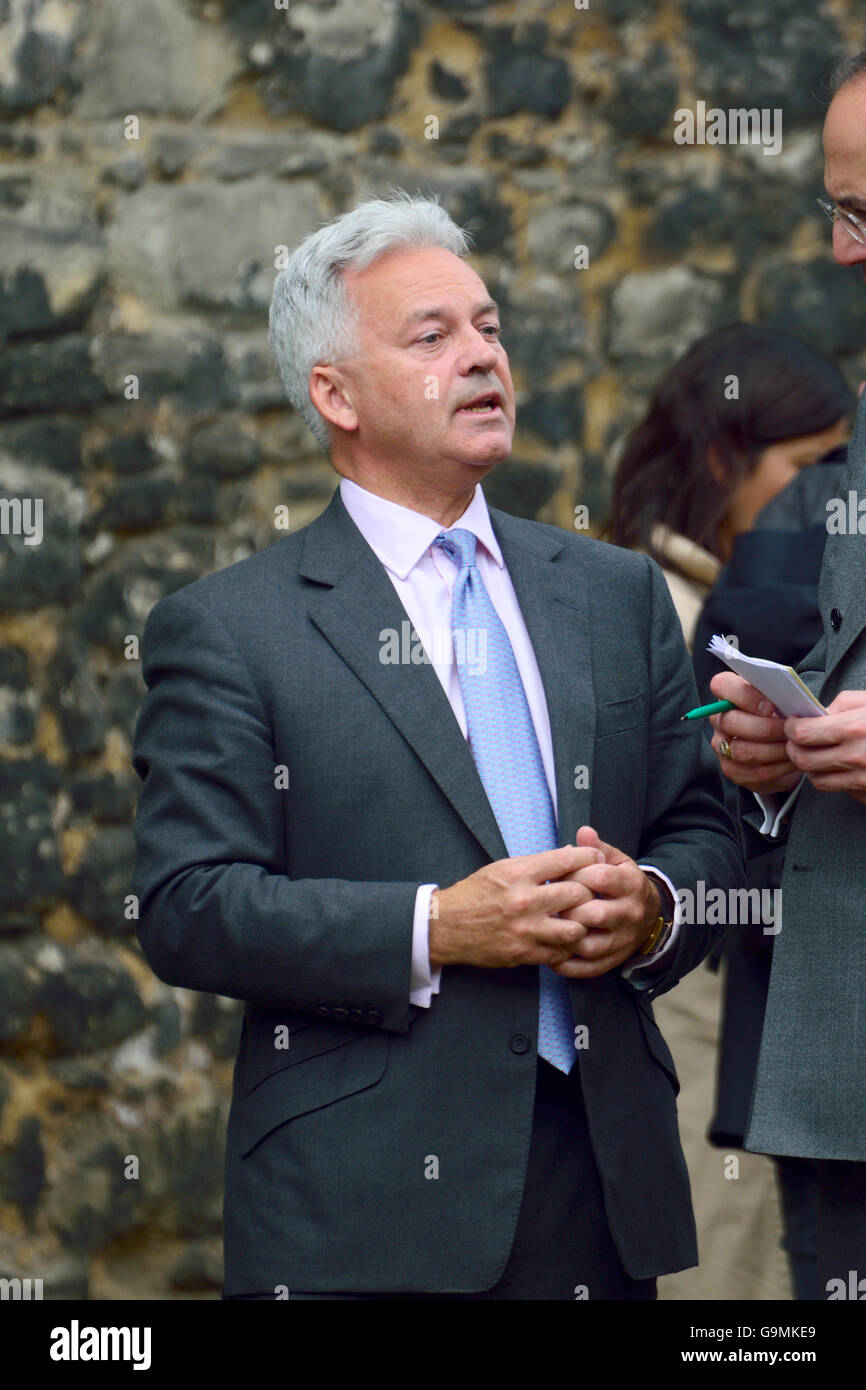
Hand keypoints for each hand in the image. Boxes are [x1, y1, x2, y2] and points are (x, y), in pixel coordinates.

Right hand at [429, 844, 602, 969]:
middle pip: (577, 894)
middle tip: (590, 893)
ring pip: (574, 929)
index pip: (566, 859)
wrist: (446, 926)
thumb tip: (570, 853)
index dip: (588, 857)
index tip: (596, 859)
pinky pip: (558, 952)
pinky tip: (562, 939)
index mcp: (518, 873)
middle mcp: (523, 900)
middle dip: (588, 892)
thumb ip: (537, 864)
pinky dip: (565, 946)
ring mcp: (525, 929)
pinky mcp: (523, 953)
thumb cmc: (474, 894)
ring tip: (578, 919)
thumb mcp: (501, 868)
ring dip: (580, 924)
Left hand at [551, 826, 662, 978]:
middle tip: (550, 904)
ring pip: (591, 946)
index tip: (559, 875)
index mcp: (630, 884)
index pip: (600, 877)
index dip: (575, 874)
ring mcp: (624, 940)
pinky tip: (550, 957)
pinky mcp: (615, 960)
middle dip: (569, 908)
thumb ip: (597, 848)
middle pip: (596, 914)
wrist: (650, 912)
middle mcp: (630, 914)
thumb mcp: (616, 860)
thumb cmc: (622, 882)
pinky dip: (568, 966)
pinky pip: (590, 969)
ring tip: (548, 929)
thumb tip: (584, 832)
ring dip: (565, 938)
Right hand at [708, 672, 800, 793]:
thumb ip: (778, 693)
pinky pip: (754, 772)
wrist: (780, 744)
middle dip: (766, 728)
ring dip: (775, 749)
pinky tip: (792, 760)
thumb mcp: (780, 698)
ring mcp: (722, 747)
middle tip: (789, 730)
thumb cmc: (781, 715)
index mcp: (728, 695)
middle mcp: (719, 720)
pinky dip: (779, 767)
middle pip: (731, 722)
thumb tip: (790, 698)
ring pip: (743, 750)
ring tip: (795, 746)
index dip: (745, 695)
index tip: (770, 706)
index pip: (721, 685)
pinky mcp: (732, 770)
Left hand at [784, 690, 865, 804]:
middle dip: (794, 749)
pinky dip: (832, 778)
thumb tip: (820, 713)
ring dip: (810, 767)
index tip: (792, 724)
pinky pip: (838, 789)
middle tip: (796, 741)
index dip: (791, 728)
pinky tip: (836, 766)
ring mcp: (862, 779)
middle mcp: (857, 756)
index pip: (803, 734)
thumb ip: (842, 704)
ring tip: (816, 754)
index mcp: (855, 728)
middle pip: (804, 760)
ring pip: (816, 779)